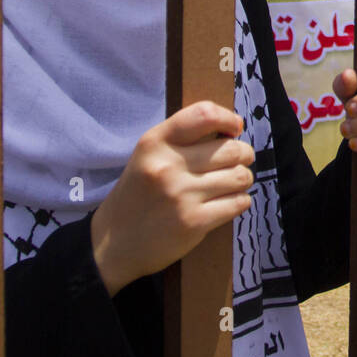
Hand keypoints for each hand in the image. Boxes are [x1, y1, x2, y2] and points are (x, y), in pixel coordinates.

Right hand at [90, 101, 253, 296]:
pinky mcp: (194, 222)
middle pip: (231, 149)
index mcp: (155, 142)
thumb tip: (232, 129)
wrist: (113, 242)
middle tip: (240, 159)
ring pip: (240, 176)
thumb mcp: (148, 156)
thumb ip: (182, 140)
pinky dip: (241, 200)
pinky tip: (231, 201)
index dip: (228, 118)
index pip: (203, 114)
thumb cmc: (139, 194)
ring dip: (243, 178)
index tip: (235, 128)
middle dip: (244, 153)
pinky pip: (238, 203)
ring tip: (234, 182)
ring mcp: (181, 195)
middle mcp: (168, 166)